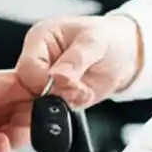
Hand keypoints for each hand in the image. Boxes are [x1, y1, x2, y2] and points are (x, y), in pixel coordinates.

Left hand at [0, 71, 33, 151]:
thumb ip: (4, 86)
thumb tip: (33, 82)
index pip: (10, 93)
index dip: (29, 93)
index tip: (47, 92)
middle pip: (13, 117)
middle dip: (27, 114)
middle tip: (39, 111)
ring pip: (9, 141)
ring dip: (16, 133)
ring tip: (15, 129)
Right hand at [16, 14, 142, 108]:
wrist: (124, 53)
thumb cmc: (107, 38)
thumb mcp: (95, 41)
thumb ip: (75, 59)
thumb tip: (57, 77)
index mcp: (39, 39)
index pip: (27, 68)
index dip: (44, 81)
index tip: (67, 83)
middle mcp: (38, 62)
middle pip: (26, 90)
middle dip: (53, 96)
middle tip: (78, 90)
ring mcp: (45, 83)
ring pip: (38, 105)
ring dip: (62, 105)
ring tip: (84, 91)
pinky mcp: (56, 99)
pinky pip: (54, 114)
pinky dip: (70, 110)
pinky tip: (83, 96)